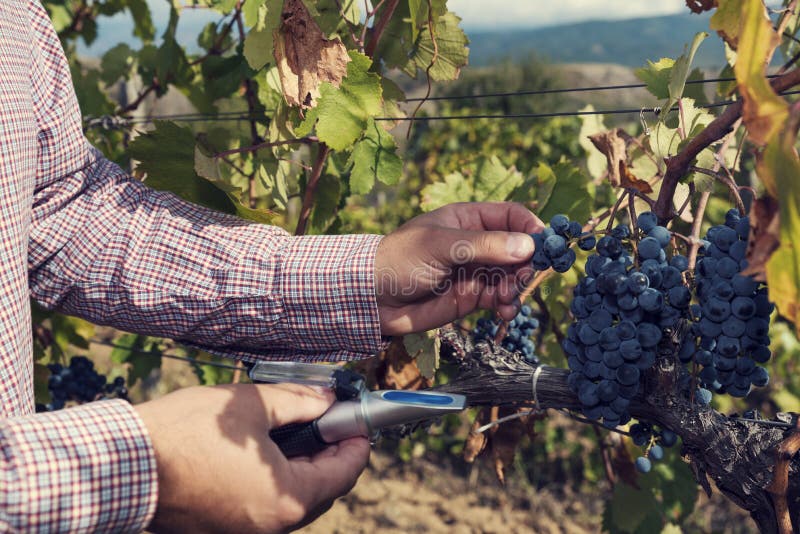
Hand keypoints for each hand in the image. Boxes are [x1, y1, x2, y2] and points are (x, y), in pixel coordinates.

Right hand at [135, 383, 369, 532]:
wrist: (125, 465)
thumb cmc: (186, 434)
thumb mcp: (252, 406)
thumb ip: (299, 402)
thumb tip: (327, 401)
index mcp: (287, 499)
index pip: (344, 473)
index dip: (356, 442)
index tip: (356, 420)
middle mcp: (272, 526)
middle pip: (322, 491)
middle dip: (331, 454)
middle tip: (329, 421)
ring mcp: (246, 533)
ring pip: (294, 501)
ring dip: (304, 468)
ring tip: (298, 431)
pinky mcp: (223, 530)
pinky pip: (265, 508)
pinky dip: (276, 482)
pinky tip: (267, 452)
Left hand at [375, 202, 542, 334]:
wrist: (373, 299)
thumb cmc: (400, 260)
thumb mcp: (441, 246)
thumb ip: (484, 246)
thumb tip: (528, 246)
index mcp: (468, 219)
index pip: (511, 216)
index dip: (531, 228)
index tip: (545, 245)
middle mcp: (476, 244)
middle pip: (518, 248)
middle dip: (528, 263)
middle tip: (526, 278)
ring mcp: (475, 271)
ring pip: (513, 276)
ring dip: (518, 287)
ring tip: (507, 298)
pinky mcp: (472, 297)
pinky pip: (500, 299)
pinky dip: (508, 305)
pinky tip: (504, 311)